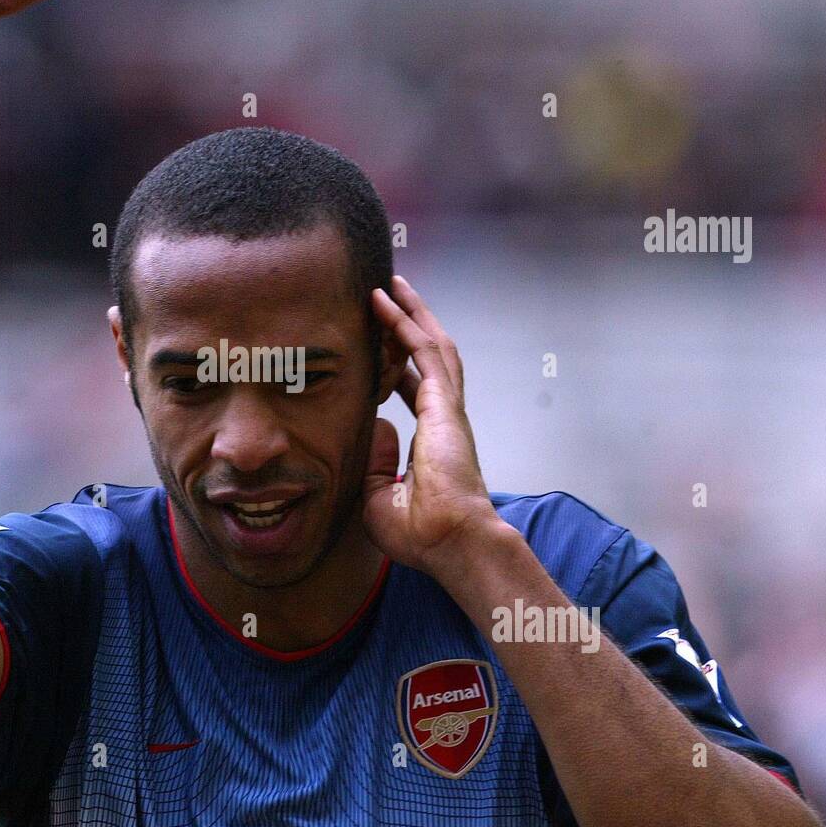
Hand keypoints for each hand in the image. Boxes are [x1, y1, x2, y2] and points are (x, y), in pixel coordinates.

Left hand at [362, 276, 510, 576]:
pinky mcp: (444, 404)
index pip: (414, 389)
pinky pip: (424, 350)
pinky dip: (404, 323)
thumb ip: (377, 462)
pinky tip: (384, 301)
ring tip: (390, 284)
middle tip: (389, 296)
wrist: (451, 542)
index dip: (395, 365)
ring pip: (430, 344)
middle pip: (428, 356)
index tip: (377, 348)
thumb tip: (374, 427)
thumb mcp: (380, 497)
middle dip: (409, 324)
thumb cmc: (421, 534)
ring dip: (410, 312)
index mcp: (433, 439)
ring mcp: (447, 408)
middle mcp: (443, 417)